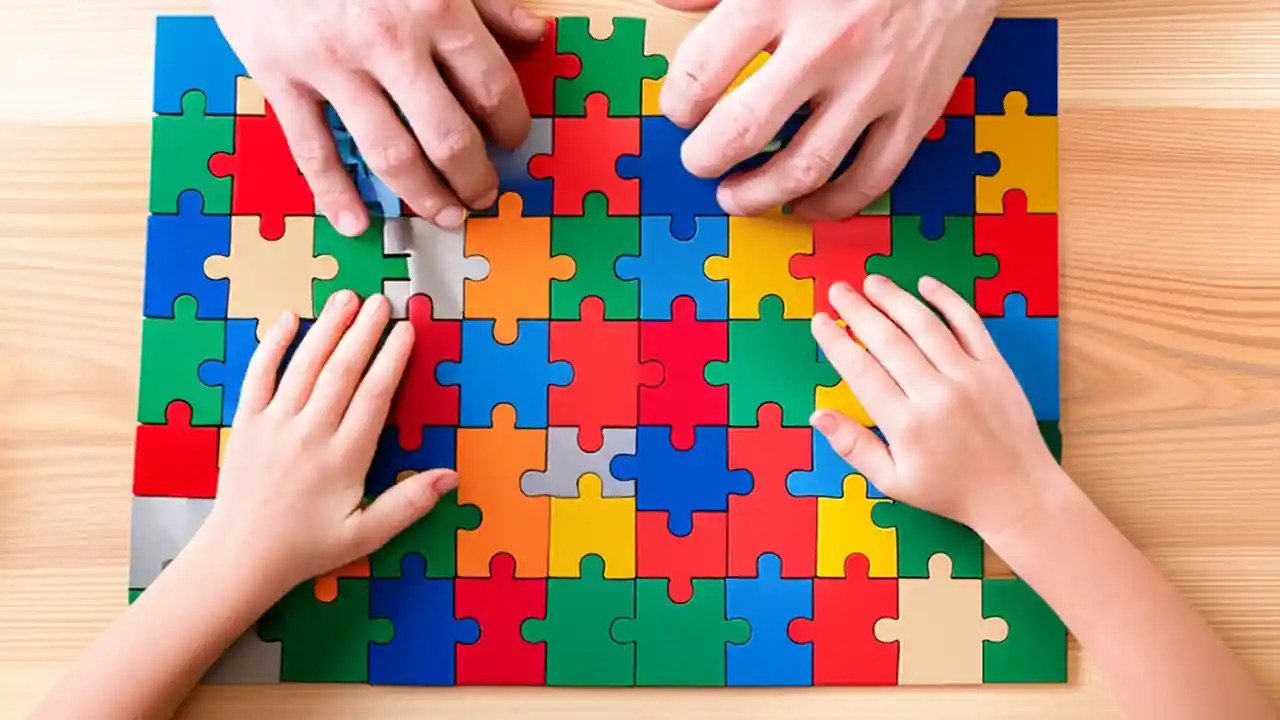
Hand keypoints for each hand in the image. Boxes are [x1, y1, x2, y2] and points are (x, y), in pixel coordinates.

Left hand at [204, 291, 456, 590]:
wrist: (241, 558)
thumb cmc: (307, 547)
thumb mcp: (367, 534)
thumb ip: (409, 503)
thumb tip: (451, 476)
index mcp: (344, 458)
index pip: (374, 395)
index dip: (392, 359)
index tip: (406, 331)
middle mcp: (310, 434)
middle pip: (342, 371)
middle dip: (365, 331)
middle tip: (383, 301)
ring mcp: (275, 425)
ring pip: (305, 365)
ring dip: (328, 327)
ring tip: (348, 298)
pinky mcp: (248, 424)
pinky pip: (259, 375)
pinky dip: (272, 345)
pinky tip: (288, 319)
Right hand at [210, 0, 545, 233]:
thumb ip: (486, 1)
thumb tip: (533, 34)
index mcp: (435, 6)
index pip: (491, 88)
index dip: (511, 126)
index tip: (512, 141)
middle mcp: (388, 40)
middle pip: (448, 136)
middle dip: (473, 178)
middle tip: (483, 194)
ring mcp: (332, 62)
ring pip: (390, 154)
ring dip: (424, 196)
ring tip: (445, 215)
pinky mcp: (280, 75)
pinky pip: (313, 150)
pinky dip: (335, 195)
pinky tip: (357, 222)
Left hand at [657, 0, 996, 217]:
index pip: (701, 72)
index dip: (678, 103)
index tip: (680, 110)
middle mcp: (826, 45)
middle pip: (743, 131)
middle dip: (706, 159)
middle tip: (698, 161)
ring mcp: (876, 82)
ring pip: (804, 167)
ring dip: (758, 194)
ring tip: (735, 196)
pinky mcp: (918, 108)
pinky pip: (871, 177)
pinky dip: (833, 204)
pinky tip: (805, 202)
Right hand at [808, 275, 1060, 536]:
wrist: (1017, 494)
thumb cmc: (950, 491)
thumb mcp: (893, 482)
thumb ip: (854, 446)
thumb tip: (818, 415)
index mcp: (907, 425)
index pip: (861, 371)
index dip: (836, 342)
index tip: (820, 321)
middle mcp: (936, 395)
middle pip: (888, 341)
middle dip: (858, 311)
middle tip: (838, 290)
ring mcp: (969, 377)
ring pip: (925, 326)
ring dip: (895, 299)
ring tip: (872, 282)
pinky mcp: (996, 368)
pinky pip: (969, 324)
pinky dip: (948, 300)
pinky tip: (926, 284)